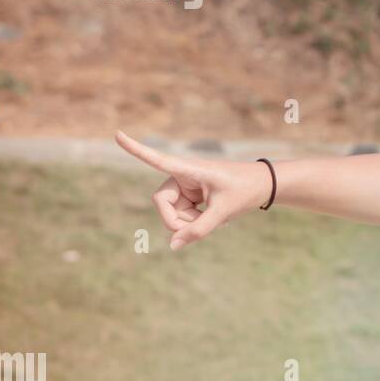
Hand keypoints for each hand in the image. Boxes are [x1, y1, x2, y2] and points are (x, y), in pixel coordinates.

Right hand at [115, 131, 273, 250]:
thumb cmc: (245, 191)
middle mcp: (182, 175)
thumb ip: (198, 230)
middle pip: (162, 203)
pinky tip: (213, 217)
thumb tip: (173, 246)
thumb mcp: (223, 212)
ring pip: (172, 212)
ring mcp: (185, 186)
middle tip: (195, 231)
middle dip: (175, 220)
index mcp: (189, 169)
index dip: (135, 150)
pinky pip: (182, 215)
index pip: (158, 160)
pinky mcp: (190, 195)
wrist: (263, 186)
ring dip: (188, 223)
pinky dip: (194, 222)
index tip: (116, 134)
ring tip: (214, 218)